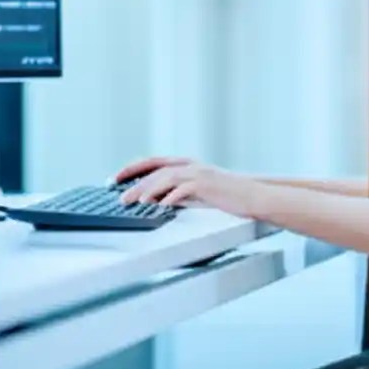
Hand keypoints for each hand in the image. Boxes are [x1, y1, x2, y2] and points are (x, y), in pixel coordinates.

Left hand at [117, 157, 262, 217]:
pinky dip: (170, 197)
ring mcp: (198, 173)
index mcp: (186, 164)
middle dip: (134, 182)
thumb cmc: (227, 196)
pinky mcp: (206, 184)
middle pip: (155, 170)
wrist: (253, 196)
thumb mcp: (198, 190)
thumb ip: (179, 191)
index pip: (152, 162)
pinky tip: (160, 206)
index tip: (115, 178)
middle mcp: (190, 165)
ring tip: (135, 202)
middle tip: (119, 195)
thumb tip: (156, 199)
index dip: (132, 168)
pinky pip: (183, 189)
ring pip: (165, 178)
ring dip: (147, 190)